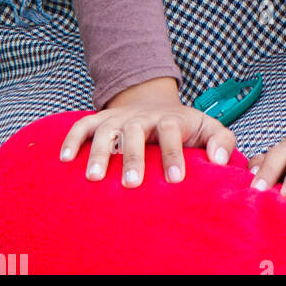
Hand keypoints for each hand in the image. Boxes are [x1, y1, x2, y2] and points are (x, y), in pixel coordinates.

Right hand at [59, 77, 236, 186]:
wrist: (155, 102)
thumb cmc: (184, 126)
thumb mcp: (208, 127)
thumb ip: (222, 141)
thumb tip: (218, 161)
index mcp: (170, 119)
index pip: (171, 131)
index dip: (173, 153)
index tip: (175, 179)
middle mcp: (142, 117)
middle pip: (135, 130)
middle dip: (133, 156)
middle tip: (132, 183)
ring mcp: (119, 117)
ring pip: (106, 129)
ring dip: (99, 151)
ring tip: (94, 177)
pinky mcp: (100, 120)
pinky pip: (82, 126)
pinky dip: (72, 139)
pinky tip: (64, 160)